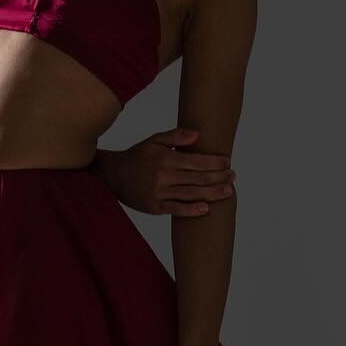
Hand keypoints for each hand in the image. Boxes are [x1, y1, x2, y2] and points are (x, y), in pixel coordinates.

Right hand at [96, 127, 235, 215]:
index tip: (227, 162)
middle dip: (219, 177)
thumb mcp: (153, 140)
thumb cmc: (138, 156)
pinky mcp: (154, 207)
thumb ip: (175, 135)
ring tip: (228, 191)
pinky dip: (192, 210)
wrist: (113, 175)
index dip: (214, 162)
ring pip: (191, 194)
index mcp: (165, 158)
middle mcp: (163, 176)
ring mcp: (158, 193)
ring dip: (212, 193)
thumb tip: (198, 135)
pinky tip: (206, 208)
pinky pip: (176, 209)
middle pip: (197, 178)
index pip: (196, 161)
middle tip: (233, 176)